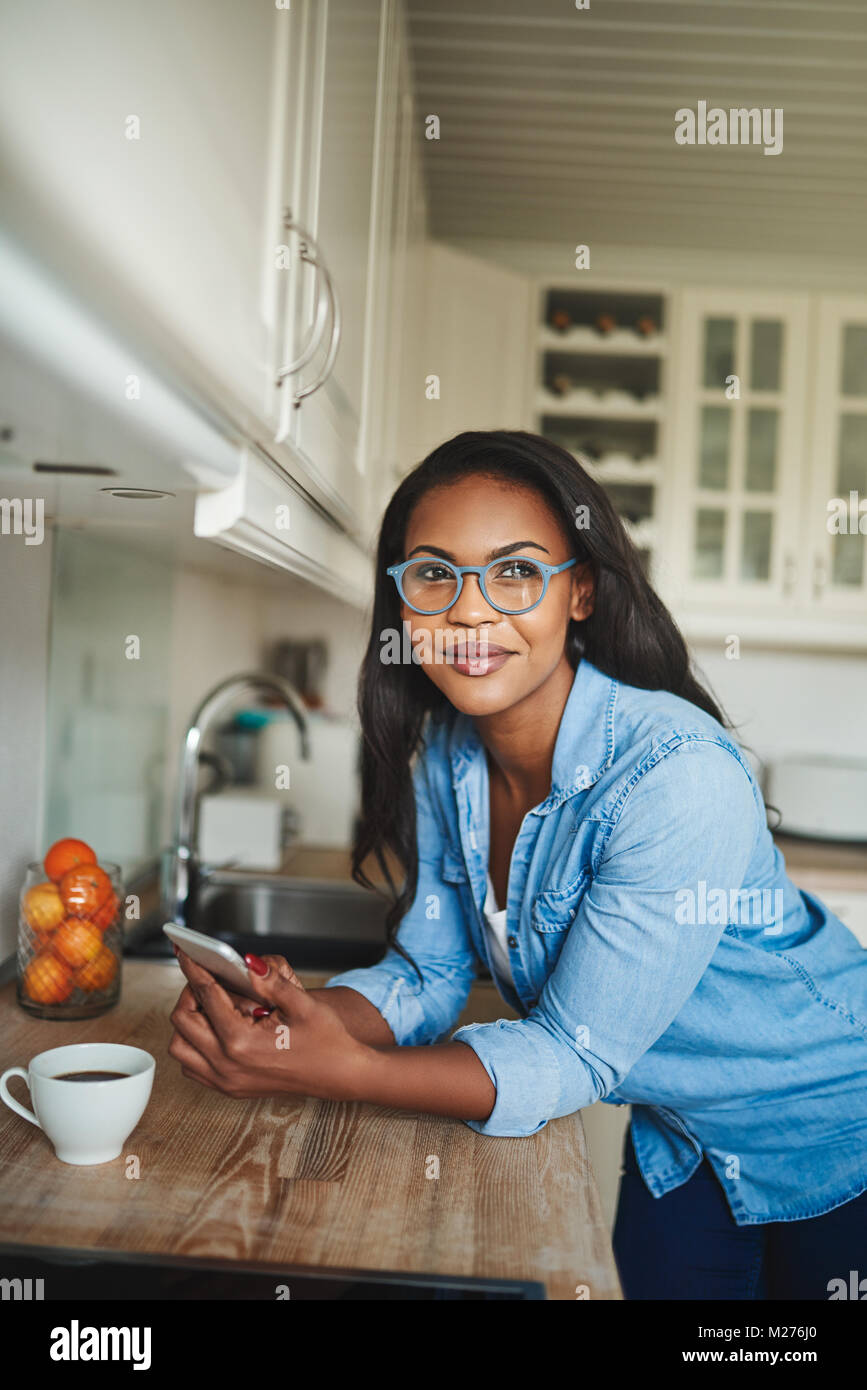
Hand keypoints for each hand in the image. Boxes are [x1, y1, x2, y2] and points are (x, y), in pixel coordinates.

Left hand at [168, 947, 370, 1102]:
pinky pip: (193, 1067)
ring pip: (180, 1048)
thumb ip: (270, 980)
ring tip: (209, 1005)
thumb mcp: (302, 1003)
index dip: (195, 968)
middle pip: (183, 1022)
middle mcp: (227, 1065)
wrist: (339, 1074)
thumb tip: (247, 962)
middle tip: (206, 979)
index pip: (206, 996)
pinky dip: (193, 1046)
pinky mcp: (231, 1088)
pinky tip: (213, 1030)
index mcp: (242, 1042)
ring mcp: (226, 1081)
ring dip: (187, 1023)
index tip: (186, 952)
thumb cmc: (326, 1040)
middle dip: (189, 994)